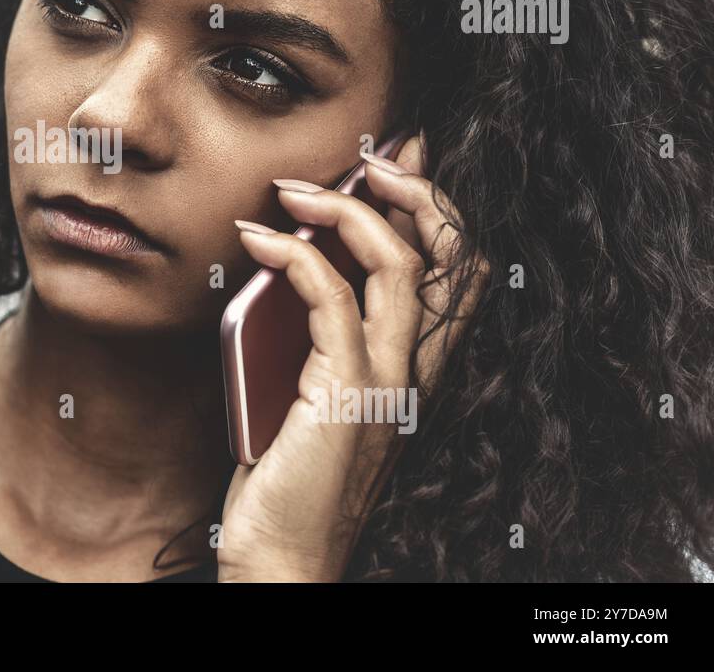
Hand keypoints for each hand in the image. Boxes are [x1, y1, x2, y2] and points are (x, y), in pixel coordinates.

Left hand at [216, 133, 487, 581]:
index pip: (457, 272)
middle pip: (454, 257)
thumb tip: (288, 259)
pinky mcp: (346, 399)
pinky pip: (331, 301)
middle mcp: (417, 374)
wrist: (281, 555)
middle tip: (367, 158)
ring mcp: (387, 386)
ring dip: (347, 210)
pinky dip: (293, 255)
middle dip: (416, 190)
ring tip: (295, 187)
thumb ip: (313, 331)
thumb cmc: (287, 472)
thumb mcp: (305, 386)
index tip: (392, 162)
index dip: (436, 207)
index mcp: (415, 369)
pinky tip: (256, 240)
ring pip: (402, 266)